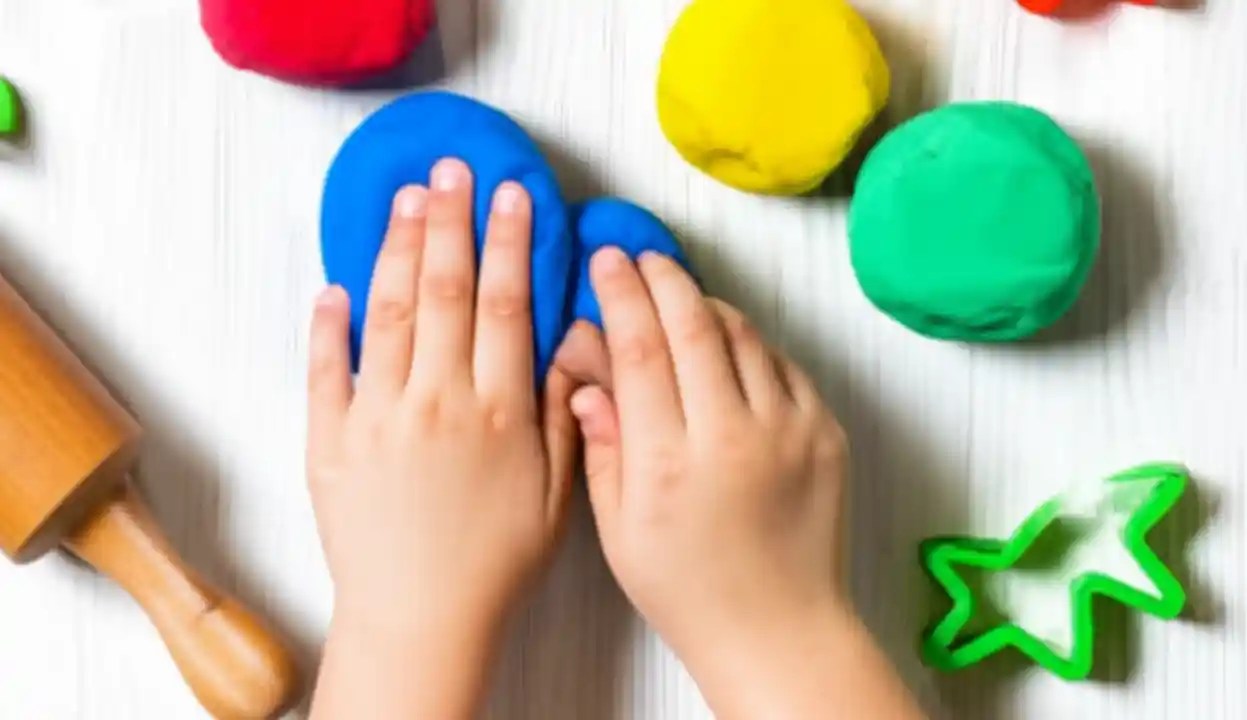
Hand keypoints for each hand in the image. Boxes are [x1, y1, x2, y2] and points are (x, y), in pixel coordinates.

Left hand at [306, 159, 578, 718]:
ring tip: (406, 198)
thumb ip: (563, 412)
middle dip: (451, 221)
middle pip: (444, 289)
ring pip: (386, 312)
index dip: (510, 241)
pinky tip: (335, 286)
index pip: (507, 303)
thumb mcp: (556, 492)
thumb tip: (570, 342)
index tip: (512, 194)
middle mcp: (437, 400)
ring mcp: (377, 415)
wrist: (420, 618)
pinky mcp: (329, 439)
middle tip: (453, 169)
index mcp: (499, 410)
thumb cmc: (495, 562)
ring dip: (396, 248)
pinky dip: (327, 324)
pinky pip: (324, 369)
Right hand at [555, 249, 921, 718]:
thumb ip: (603, 444)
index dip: (620, 295)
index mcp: (668, 461)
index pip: (640, 348)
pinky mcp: (823, 433)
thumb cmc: (687, 588)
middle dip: (662, 279)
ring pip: (743, 335)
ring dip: (707, 304)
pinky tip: (728, 343)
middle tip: (642, 258)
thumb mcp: (618, 527)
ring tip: (681, 294)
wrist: (777, 628)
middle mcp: (730, 436)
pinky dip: (751, 343)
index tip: (606, 264)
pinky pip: (783, 364)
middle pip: (692, 324)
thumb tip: (588, 373)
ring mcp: (786, 430)